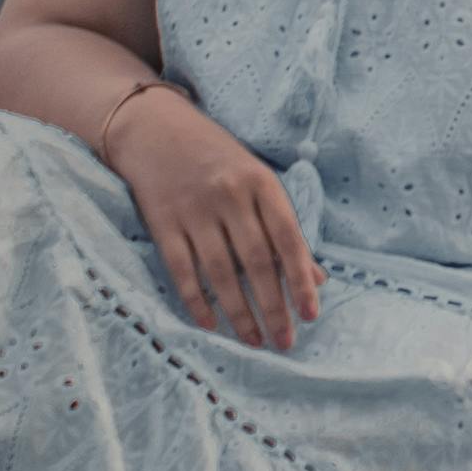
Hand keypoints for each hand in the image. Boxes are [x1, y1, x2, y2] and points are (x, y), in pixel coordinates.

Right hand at [99, 87, 321, 347]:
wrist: (154, 129)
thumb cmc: (216, 159)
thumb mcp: (257, 181)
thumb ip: (284, 227)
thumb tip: (316, 279)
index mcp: (260, 183)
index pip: (288, 239)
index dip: (301, 280)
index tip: (310, 314)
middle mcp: (229, 196)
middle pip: (257, 262)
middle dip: (273, 307)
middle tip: (284, 341)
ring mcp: (194, 209)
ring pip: (221, 271)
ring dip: (239, 312)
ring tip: (253, 341)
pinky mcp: (162, 221)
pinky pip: (182, 269)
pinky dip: (197, 299)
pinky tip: (210, 324)